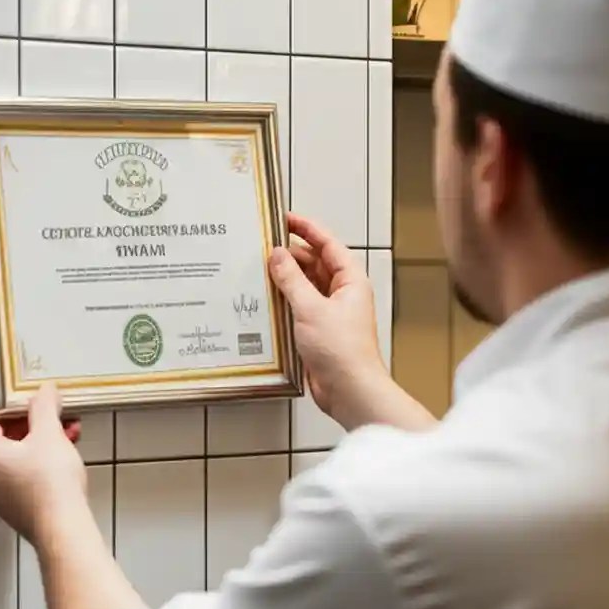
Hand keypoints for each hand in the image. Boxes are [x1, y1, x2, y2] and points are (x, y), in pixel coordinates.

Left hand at [0, 383, 90, 543]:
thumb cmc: (49, 482)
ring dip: (43, 438)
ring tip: (69, 430)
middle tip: (56, 412)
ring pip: (18, 452)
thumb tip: (44, 391)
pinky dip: (42, 458)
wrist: (63, 528)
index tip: (34, 397)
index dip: (15, 403)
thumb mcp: (48, 433)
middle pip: (5, 434)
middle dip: (34, 421)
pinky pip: (23, 470)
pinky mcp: (12, 502)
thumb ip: (44, 406)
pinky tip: (67, 450)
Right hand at [269, 213, 435, 431]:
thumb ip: (291, 279)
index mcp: (350, 281)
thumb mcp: (311, 307)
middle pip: (315, 264)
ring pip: (305, 286)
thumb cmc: (342, 350)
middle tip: (263, 245)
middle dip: (291, 254)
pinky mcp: (318, 331)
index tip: (284, 217)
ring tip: (259, 269)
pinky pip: (299, 307)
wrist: (350, 390)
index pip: (327, 244)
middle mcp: (342, 294)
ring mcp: (330, 313)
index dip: (306, 228)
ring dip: (285, 279)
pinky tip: (265, 299)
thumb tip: (277, 255)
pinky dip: (284, 301)